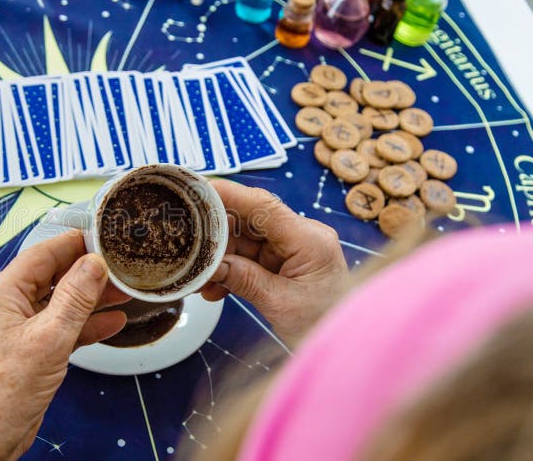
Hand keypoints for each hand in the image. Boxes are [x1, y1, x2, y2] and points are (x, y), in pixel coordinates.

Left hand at [0, 231, 128, 460]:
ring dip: (92, 298)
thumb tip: (94, 263)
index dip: (75, 243)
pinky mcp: (31, 344)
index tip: (103, 236)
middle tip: (121, 265)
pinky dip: (86, 323)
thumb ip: (75, 298)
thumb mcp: (50, 337)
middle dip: (88, 272)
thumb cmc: (8, 388)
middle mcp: (9, 303)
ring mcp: (20, 325)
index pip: (44, 254)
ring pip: (61, 301)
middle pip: (54, 276)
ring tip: (124, 291)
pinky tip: (112, 321)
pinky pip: (62, 324)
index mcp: (3, 292)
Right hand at [205, 179, 348, 347]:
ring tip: (200, 280)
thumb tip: (209, 263)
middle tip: (188, 246)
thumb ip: (243, 279)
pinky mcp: (284, 264)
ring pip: (244, 242)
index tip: (199, 189)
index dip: (229, 194)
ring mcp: (292, 250)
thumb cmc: (326, 324)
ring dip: (220, 260)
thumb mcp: (280, 304)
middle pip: (249, 221)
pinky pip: (249, 259)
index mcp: (308, 239)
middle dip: (216, 235)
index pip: (263, 205)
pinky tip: (214, 288)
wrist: (347, 346)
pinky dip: (230, 272)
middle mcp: (301, 237)